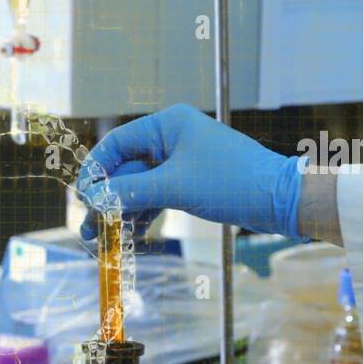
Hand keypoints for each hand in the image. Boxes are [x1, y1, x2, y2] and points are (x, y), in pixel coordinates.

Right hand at [77, 104, 304, 238]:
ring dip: (122, 211)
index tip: (82, 199)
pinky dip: (143, 213)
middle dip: (107, 199)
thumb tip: (92, 200)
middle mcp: (171, 138)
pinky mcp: (190, 182)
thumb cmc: (231, 182)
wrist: (280, 199)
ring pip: (139, 186)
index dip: (95, 172)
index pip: (116, 144)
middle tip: (89, 228)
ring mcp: (181, 161)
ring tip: (103, 238)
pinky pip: (156, 195)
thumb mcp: (175, 187)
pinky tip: (130, 233)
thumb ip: (130, 191)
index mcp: (167, 125)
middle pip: (125, 169)